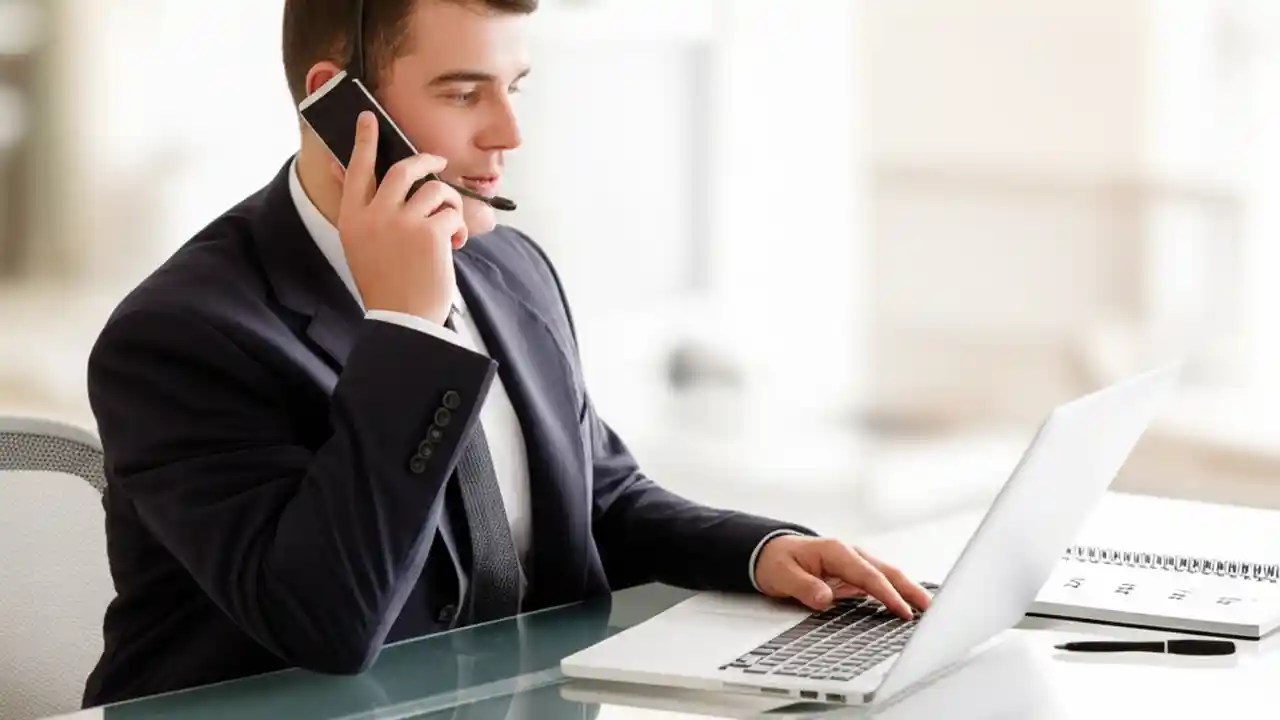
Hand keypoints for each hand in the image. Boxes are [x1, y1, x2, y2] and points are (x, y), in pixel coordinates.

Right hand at [337, 111, 467, 323]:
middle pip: (402, 169)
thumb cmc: (387, 285)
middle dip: (424, 161)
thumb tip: (370, 180)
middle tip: (438, 163)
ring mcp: (401, 222)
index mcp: (352, 218)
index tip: (368, 119)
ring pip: (434, 190)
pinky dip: (458, 227)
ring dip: (449, 203)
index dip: (363, 141)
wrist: (403, 319)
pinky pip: (451, 212)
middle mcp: (374, 214)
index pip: (356, 169)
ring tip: (450, 226)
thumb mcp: (363, 246)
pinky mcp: (429, 232)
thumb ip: (367, 214)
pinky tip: (455, 245)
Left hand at [754, 536, 932, 619]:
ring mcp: (853, 563)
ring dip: (907, 590)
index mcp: (835, 551)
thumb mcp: (782, 576)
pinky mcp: (852, 574)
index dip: (887, 594)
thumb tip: (824, 598)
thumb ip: (804, 587)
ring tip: (927, 609)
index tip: (901, 611)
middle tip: (930, 609)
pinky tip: (906, 605)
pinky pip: (878, 583)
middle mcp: (849, 554)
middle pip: (886, 572)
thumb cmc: (776, 561)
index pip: (868, 575)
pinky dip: (894, 592)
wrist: (768, 552)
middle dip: (909, 589)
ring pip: (886, 576)